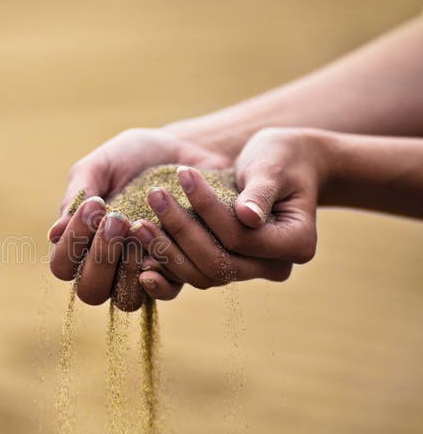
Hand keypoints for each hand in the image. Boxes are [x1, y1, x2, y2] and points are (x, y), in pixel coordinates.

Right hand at [48, 127, 230, 310]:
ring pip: (126, 300)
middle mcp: (107, 266)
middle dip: (100, 257)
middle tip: (117, 219)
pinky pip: (165, 291)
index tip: (94, 205)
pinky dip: (161, 275)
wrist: (186, 148)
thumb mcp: (100, 167)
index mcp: (80, 243)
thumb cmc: (134, 157)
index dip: (72, 243)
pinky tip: (160, 249)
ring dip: (127, 269)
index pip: (62, 265)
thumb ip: (77, 197)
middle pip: (91, 291)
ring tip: (139, 229)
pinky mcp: (175, 272)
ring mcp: (140, 274)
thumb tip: (53, 235)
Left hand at [139, 127, 325, 290]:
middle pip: (219, 264)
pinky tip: (137, 250)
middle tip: (154, 197)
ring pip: (202, 275)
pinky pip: (192, 274)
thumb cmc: (283, 158)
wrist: (284, 166)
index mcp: (297, 244)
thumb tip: (247, 217)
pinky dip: (166, 263)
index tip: (184, 174)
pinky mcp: (224, 267)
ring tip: (138, 222)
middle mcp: (274, 267)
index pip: (242, 237)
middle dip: (181, 231)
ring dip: (166, 250)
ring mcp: (248, 271)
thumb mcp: (273, 166)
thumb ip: (260, 191)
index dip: (210, 210)